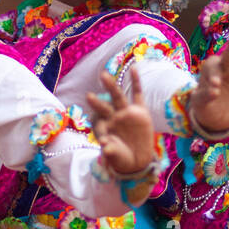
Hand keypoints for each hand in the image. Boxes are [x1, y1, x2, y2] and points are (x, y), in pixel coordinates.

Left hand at [87, 70, 157, 205]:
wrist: (138, 160)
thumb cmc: (122, 158)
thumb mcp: (116, 157)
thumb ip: (110, 150)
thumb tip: (104, 146)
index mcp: (104, 127)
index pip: (96, 120)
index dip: (93, 120)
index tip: (89, 125)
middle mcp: (113, 117)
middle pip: (104, 106)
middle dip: (97, 101)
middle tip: (89, 95)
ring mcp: (126, 112)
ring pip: (118, 97)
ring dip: (111, 86)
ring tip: (103, 75)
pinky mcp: (140, 110)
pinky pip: (138, 94)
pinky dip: (136, 81)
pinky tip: (133, 68)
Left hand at [190, 31, 228, 134]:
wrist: (218, 117)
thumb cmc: (205, 106)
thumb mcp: (199, 103)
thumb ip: (204, 96)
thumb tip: (215, 91)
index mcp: (209, 70)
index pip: (212, 68)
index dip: (214, 74)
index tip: (216, 85)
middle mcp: (224, 67)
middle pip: (228, 56)